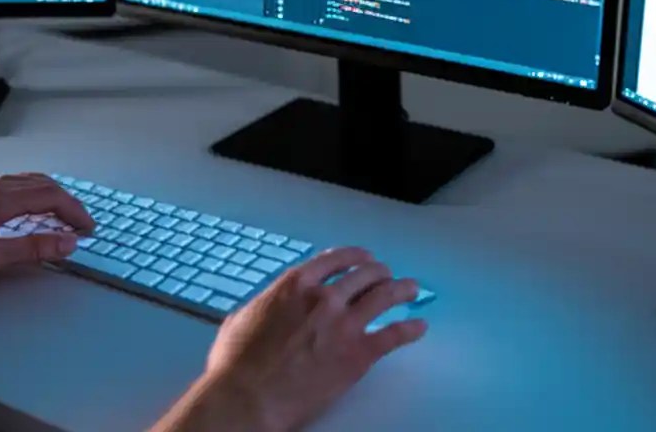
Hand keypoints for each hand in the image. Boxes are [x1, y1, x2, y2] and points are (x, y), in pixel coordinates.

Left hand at [0, 173, 94, 292]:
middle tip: (80, 223)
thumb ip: (32, 248)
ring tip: (62, 216)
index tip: (87, 229)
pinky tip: (29, 212)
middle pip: (40, 184)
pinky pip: (10, 187)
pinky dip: (31, 196)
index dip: (73, 211)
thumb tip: (67, 241)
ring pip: (24, 182)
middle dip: (66, 202)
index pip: (49, 196)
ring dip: (49, 196)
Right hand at [157, 247, 426, 431]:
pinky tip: (419, 327)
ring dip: (402, 289)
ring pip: (385, 296)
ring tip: (411, 289)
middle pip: (365, 273)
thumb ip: (265, 303)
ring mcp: (344, 325)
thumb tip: (269, 303)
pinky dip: (410, 329)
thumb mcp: (243, 316)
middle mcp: (325, 297)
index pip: (336, 258)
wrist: (247, 398)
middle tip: (387, 276)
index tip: (364, 259)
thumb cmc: (235, 364)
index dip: (355, 256)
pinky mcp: (358, 354)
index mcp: (296, 284)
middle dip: (380, 272)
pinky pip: (394, 335)